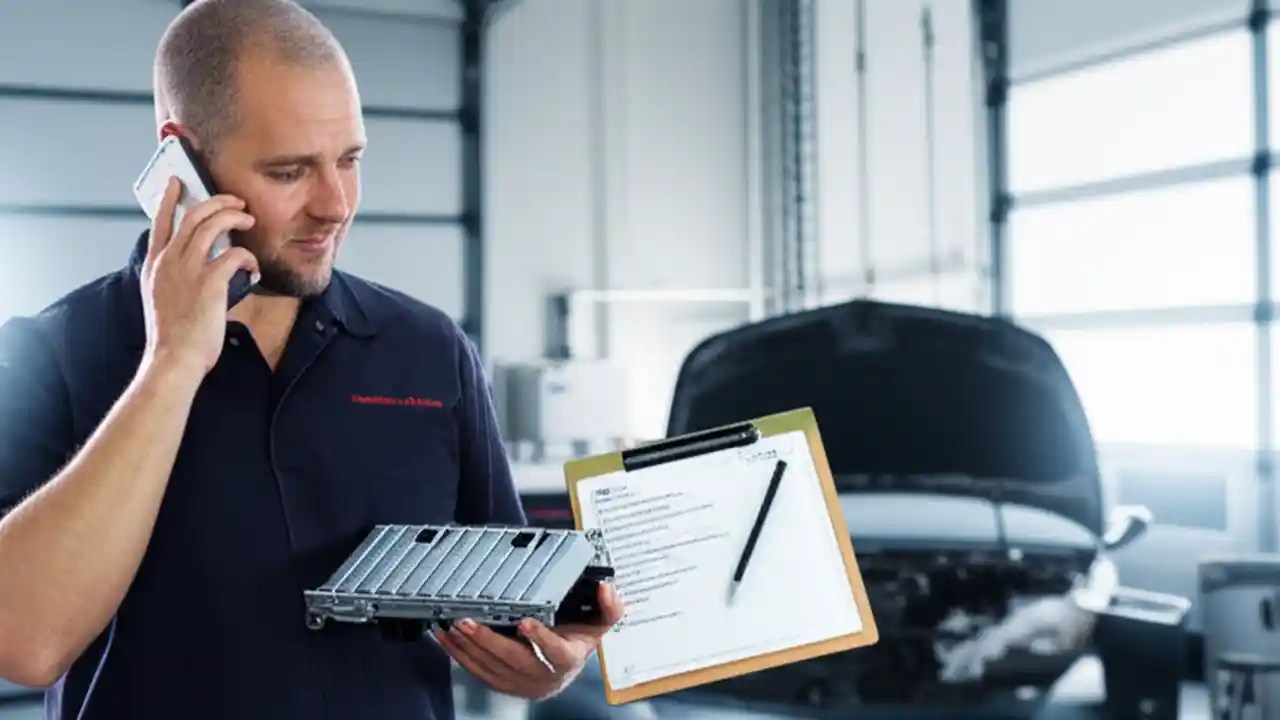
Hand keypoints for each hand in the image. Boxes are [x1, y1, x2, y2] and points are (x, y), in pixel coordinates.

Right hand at [141, 176, 258, 376]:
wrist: (173, 358)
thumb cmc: (173, 335)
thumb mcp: (160, 298)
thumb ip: (171, 277)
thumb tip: (191, 264)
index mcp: (155, 265)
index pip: (160, 222)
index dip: (169, 199)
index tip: (177, 182)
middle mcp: (168, 261)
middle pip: (193, 215)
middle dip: (217, 202)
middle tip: (235, 202)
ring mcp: (187, 269)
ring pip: (212, 224)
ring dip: (235, 217)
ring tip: (248, 220)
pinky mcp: (209, 281)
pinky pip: (235, 254)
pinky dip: (248, 257)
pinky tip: (253, 268)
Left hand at [435, 582, 624, 700]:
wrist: (564, 672)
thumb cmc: (577, 641)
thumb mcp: (599, 624)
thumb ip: (608, 607)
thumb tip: (606, 588)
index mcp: (567, 658)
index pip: (556, 652)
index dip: (541, 638)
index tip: (525, 622)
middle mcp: (543, 676)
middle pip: (515, 661)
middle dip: (489, 641)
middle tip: (469, 621)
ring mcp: (520, 683)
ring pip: (492, 668)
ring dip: (469, 647)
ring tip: (452, 625)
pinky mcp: (501, 684)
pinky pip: (477, 672)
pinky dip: (459, 655)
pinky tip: (446, 638)